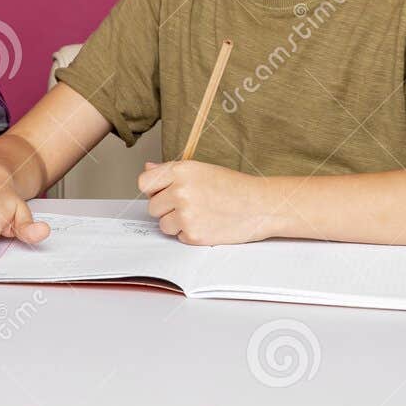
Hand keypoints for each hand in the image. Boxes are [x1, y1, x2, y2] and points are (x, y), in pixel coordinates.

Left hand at [138, 160, 277, 244]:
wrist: (260, 205)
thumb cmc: (234, 187)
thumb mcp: (202, 170)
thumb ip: (171, 171)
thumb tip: (148, 168)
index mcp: (181, 170)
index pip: (144, 182)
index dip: (154, 189)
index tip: (163, 192)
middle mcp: (180, 191)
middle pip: (153, 206)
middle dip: (167, 208)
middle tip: (190, 204)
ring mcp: (186, 214)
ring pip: (163, 225)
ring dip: (177, 223)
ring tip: (200, 214)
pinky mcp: (193, 235)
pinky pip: (178, 237)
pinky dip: (190, 234)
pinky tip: (207, 224)